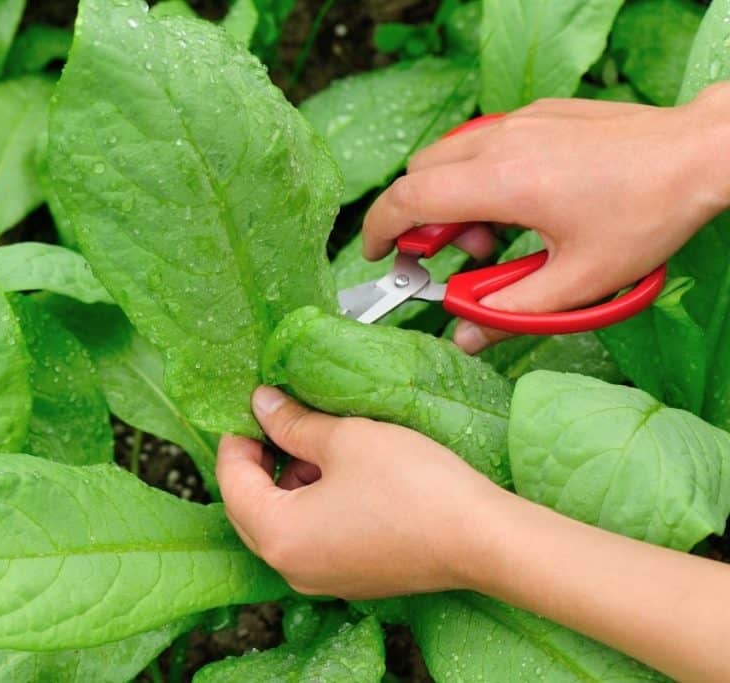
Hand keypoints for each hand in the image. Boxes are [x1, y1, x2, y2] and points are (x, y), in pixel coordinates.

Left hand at [216, 386, 504, 598]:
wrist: (482, 538)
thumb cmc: (414, 487)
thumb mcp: (345, 439)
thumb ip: (293, 423)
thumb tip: (262, 405)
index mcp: (278, 535)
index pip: (231, 482)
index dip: (236, 438)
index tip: (249, 407)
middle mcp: (292, 568)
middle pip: (249, 509)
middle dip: (257, 463)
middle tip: (274, 421)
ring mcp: (323, 580)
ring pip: (281, 525)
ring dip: (286, 483)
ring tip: (312, 442)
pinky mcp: (353, 578)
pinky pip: (312, 540)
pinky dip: (311, 506)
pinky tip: (337, 474)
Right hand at [362, 84, 729, 352]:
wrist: (700, 154)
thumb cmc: (646, 213)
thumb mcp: (578, 281)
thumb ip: (509, 313)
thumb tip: (466, 335)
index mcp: (500, 181)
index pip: (407, 199)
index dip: (378, 230)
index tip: (377, 255)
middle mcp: (500, 142)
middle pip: (420, 174)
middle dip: (420, 219)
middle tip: (455, 255)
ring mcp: (519, 121)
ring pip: (450, 155)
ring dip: (452, 197)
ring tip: (496, 234)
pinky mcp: (539, 113)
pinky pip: (483, 143)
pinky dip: (480, 176)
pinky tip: (522, 203)